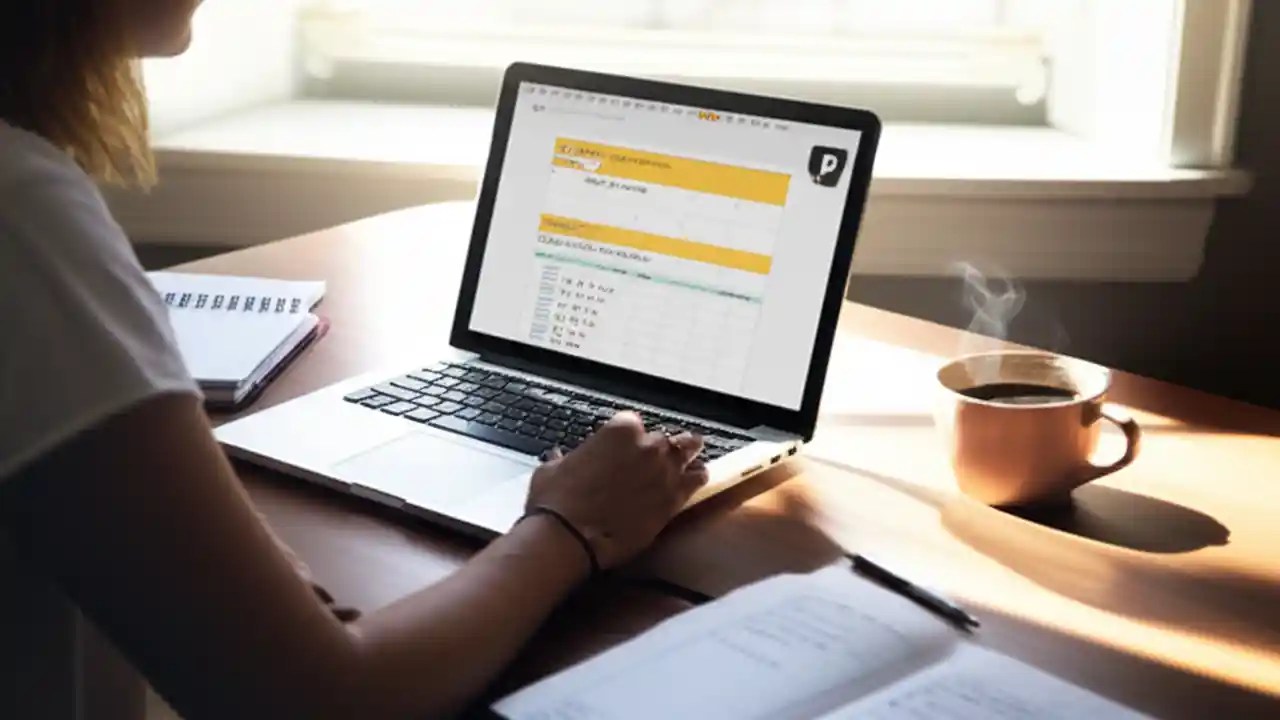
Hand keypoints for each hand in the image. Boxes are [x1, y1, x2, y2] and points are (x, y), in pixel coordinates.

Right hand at [525, 411, 707, 568]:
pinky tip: (696, 480)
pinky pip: (696, 482)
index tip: (624, 448)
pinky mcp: (674, 500)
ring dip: (687, 456)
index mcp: (620, 430)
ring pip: (689, 453)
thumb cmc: (557, 501)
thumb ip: (565, 459)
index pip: (633, 422)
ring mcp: (665, 472)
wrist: (569, 537)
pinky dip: (696, 479)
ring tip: (688, 460)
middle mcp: (647, 446)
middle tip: (654, 458)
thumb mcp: (553, 470)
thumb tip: (559, 458)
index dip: (628, 436)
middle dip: (660, 447)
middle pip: (665, 438)